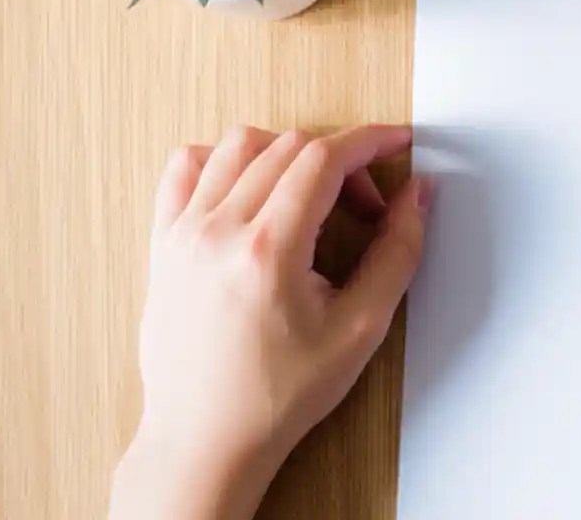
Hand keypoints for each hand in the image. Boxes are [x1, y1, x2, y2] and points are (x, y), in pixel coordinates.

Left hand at [110, 125, 432, 519]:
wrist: (207, 437)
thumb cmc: (279, 394)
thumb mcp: (360, 328)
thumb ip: (397, 253)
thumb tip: (417, 195)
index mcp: (268, 250)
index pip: (324, 158)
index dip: (371, 141)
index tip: (398, 142)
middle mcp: (218, 230)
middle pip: (289, 147)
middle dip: (343, 162)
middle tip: (368, 207)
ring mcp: (182, 233)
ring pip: (239, 145)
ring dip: (288, 153)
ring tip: (313, 196)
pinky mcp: (163, 242)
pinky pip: (185, 168)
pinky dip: (225, 161)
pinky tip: (253, 190)